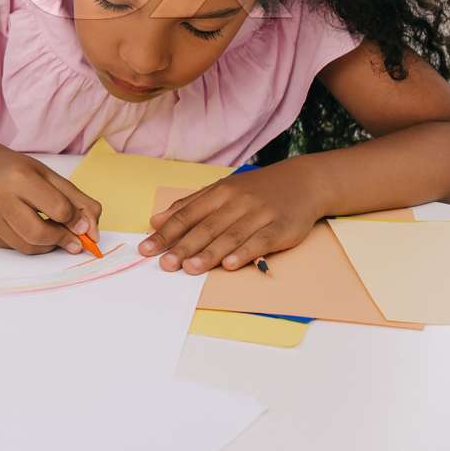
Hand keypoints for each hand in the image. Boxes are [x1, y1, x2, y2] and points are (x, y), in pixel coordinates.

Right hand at [0, 143, 100, 253]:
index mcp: (19, 177)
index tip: (81, 225)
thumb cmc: (18, 173)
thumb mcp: (50, 177)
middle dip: (61, 239)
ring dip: (47, 245)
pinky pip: (15, 248)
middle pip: (40, 234)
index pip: (58, 209)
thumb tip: (93, 234)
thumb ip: (78, 202)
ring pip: (28, 247)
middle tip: (72, 239)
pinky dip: (29, 244)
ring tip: (50, 231)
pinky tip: (28, 229)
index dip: (75, 221)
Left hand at [140, 165, 323, 272]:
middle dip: (183, 246)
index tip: (147, 248)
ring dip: (209, 254)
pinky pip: (260, 242)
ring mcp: (260, 215)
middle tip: (165, 264)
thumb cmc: (256, 190)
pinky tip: (229, 265)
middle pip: (206, 227)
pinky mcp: (281, 228)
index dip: (166, 233)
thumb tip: (156, 220)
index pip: (187, 214)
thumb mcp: (221, 190)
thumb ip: (189, 205)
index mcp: (219, 193)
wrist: (303, 182)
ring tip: (190, 268)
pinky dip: (244, 253)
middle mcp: (237, 202)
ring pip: (230, 236)